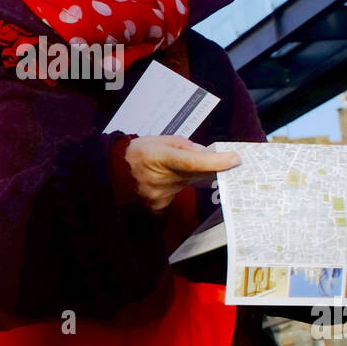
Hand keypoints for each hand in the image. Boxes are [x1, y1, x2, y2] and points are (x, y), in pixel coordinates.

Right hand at [123, 135, 240, 214]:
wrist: (111, 173)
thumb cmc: (135, 153)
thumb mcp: (158, 140)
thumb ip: (183, 146)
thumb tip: (204, 153)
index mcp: (161, 157)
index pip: (193, 161)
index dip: (216, 161)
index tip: (234, 159)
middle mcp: (161, 178)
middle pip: (195, 173)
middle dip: (206, 166)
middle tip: (214, 159)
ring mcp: (160, 195)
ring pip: (186, 183)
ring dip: (185, 175)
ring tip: (166, 167)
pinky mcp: (159, 205)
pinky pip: (177, 193)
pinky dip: (175, 184)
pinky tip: (162, 179)